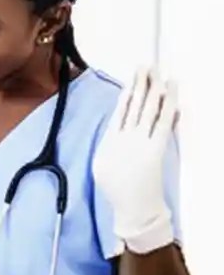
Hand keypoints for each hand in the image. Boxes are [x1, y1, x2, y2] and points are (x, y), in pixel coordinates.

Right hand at [94, 66, 178, 253]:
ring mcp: (139, 143)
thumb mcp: (103, 164)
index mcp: (109, 141)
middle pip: (134, 105)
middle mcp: (123, 139)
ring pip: (147, 110)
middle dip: (141, 84)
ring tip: (159, 74)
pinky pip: (163, 123)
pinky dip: (168, 107)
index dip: (127, 91)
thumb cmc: (118, 190)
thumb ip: (112, 142)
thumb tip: (121, 124)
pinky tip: (171, 95)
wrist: (132, 209)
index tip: (133, 76)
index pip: (120, 110)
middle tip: (146, 65)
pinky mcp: (155, 150)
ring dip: (154, 90)